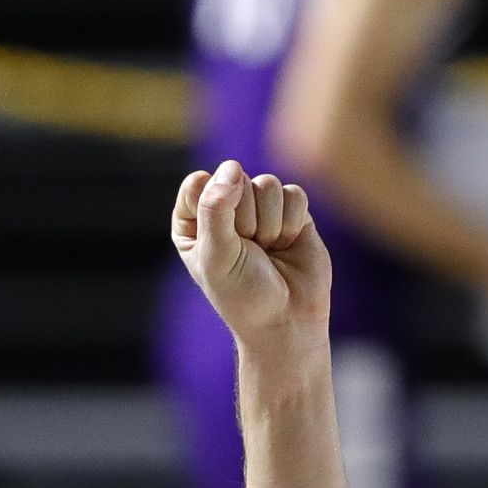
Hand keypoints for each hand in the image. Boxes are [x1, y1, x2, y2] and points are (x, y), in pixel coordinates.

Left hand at [173, 160, 329, 348]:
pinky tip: (287, 245)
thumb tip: (231, 167)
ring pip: (267, 184)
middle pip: (236, 179)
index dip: (212, 207)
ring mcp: (259, 209)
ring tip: (268, 251)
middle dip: (246, 220)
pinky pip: (294, 194)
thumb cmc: (243, 294)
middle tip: (249, 253)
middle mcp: (224, 211)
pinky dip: (291, 222)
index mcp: (193, 222)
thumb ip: (215, 208)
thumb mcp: (217, 255)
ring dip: (270, 223)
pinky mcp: (291, 212)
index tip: (220, 240)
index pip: (197, 184)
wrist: (287, 320)